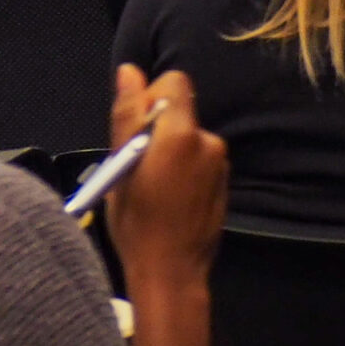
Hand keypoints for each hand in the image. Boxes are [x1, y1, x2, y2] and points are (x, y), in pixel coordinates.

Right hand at [105, 63, 227, 345]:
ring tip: (153, 184)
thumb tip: (130, 71)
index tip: (134, 131)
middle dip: (157, 126)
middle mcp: (209, 142)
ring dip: (169, 148)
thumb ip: (127, 115)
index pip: (173, 82)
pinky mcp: (223, 182)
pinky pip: (198, 157)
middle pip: (179, 110)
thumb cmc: (137, 221)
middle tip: (138, 163)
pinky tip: (170, 196)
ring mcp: (220, 164)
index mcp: (182, 134)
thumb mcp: (121, 167)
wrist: (172, 274)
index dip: (150, 98)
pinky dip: (184, 166)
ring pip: (187, 135)